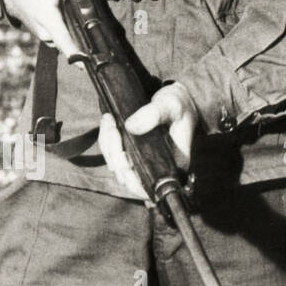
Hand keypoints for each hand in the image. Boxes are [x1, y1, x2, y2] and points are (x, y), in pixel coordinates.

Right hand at [1, 0, 101, 57]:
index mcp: (48, 19)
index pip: (64, 41)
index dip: (77, 54)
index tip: (88, 64)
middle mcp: (46, 32)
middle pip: (70, 44)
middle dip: (86, 44)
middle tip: (103, 45)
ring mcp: (45, 36)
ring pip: (67, 43)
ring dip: (79, 39)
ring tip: (94, 35)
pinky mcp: (47, 37)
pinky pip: (63, 41)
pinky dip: (72, 37)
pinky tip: (82, 31)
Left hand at [98, 83, 197, 198]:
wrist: (177, 100)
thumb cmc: (179, 105)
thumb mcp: (171, 105)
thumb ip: (154, 114)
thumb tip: (131, 127)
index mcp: (174, 164)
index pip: (149, 186)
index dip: (131, 179)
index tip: (123, 156)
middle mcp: (158, 168)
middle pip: (127, 176)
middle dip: (114, 153)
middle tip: (113, 126)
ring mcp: (144, 162)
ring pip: (116, 165)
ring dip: (107, 144)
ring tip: (109, 120)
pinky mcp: (133, 154)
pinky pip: (112, 154)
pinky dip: (106, 140)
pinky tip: (109, 122)